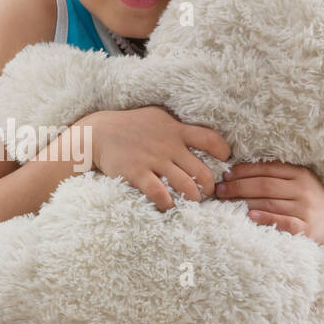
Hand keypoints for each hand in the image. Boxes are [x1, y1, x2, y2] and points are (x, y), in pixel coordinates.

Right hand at [84, 107, 231, 212]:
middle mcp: (169, 146)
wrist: (98, 133)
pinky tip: (168, 206)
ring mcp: (153, 160)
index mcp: (176, 130)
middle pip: (202, 171)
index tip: (224, 162)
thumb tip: (197, 135)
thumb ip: (177, 126)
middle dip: (209, 187)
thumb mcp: (157, 117)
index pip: (210, 139)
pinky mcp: (137, 173)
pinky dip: (168, 204)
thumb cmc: (130, 125)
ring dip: (193, 199)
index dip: (223, 152)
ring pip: (186, 186)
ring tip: (192, 203)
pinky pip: (160, 194)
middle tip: (207, 193)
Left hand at [214, 161, 323, 243]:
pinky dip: (266, 218)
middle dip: (238, 186)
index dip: (244, 171)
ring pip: (269, 202)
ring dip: (243, 202)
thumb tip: (236, 173)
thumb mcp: (296, 186)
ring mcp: (307, 210)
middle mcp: (305, 190)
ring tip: (225, 203)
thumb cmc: (305, 205)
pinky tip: (250, 216)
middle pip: (264, 185)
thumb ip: (275, 178)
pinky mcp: (307, 229)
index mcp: (301, 175)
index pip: (267, 169)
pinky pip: (284, 222)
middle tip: (219, 190)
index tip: (226, 175)